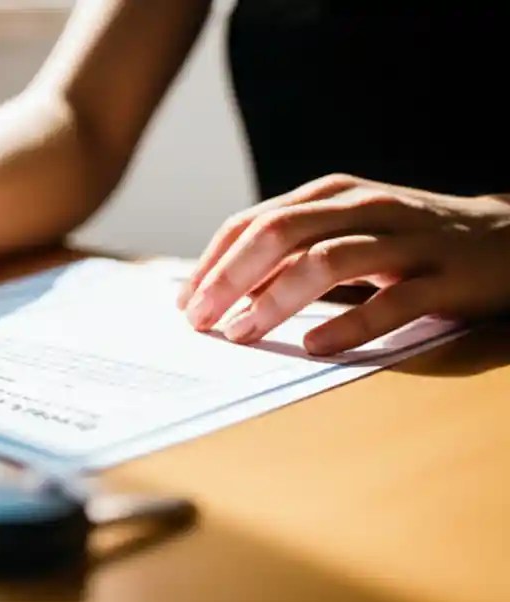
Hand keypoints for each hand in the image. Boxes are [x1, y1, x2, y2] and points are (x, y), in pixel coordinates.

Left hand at [177, 174, 509, 353]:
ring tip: (242, 332)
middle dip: (230, 278)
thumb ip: (290, 251)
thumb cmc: (409, 240)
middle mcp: (366, 208)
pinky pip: (393, 302)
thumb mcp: (346, 231)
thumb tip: (220, 291)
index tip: (185, 303)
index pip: (254, 222)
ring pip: (328, 261)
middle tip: (199, 320)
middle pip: (281, 234)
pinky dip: (350, 325)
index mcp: (333, 195)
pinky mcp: (445, 278)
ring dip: (275, 300)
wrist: (508, 239)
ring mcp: (407, 240)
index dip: (213, 263)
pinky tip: (315, 346)